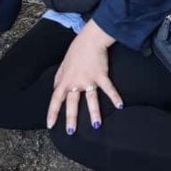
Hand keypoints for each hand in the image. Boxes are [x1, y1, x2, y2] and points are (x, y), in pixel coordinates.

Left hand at [46, 20, 121, 134]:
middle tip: (71, 132)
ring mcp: (89, 80)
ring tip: (97, 126)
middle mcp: (75, 82)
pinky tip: (120, 105)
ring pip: (91, 99)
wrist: (90, 39)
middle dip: (71, 118)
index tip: (50, 125)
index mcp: (65, 79)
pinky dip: (115, 96)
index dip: (52, 112)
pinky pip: (108, 88)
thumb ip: (59, 77)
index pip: (56, 98)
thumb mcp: (64, 63)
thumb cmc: (77, 50)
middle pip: (73, 103)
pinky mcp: (101, 76)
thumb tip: (55, 87)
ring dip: (94, 113)